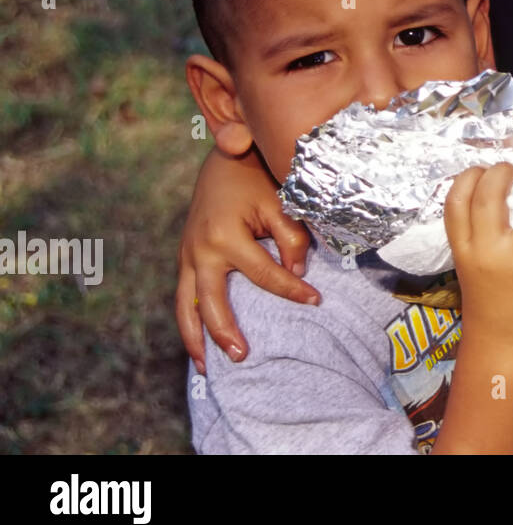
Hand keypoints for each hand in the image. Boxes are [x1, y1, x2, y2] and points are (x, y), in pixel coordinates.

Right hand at [176, 147, 318, 371]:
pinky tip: (201, 341)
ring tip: (206, 367)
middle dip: (226, 332)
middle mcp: (199, 251)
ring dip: (195, 337)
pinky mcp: (184, 255)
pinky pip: (183, 295)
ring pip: (185, 305)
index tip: (316, 300)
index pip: (264, 275)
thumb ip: (292, 240)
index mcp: (225, 237)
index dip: (292, 290)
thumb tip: (298, 275)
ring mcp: (187, 255)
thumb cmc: (257, 179)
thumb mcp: (281, 203)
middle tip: (243, 357)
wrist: (226, 157)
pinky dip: (189, 319)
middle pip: (211, 303)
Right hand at [443, 163, 512, 353]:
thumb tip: (496, 189)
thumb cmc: (488, 302)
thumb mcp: (468, 264)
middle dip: (503, 172)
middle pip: (490, 197)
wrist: (502, 345)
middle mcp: (487, 252)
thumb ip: (475, 233)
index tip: (485, 168)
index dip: (469, 176)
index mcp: (463, 250)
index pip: (456, 201)